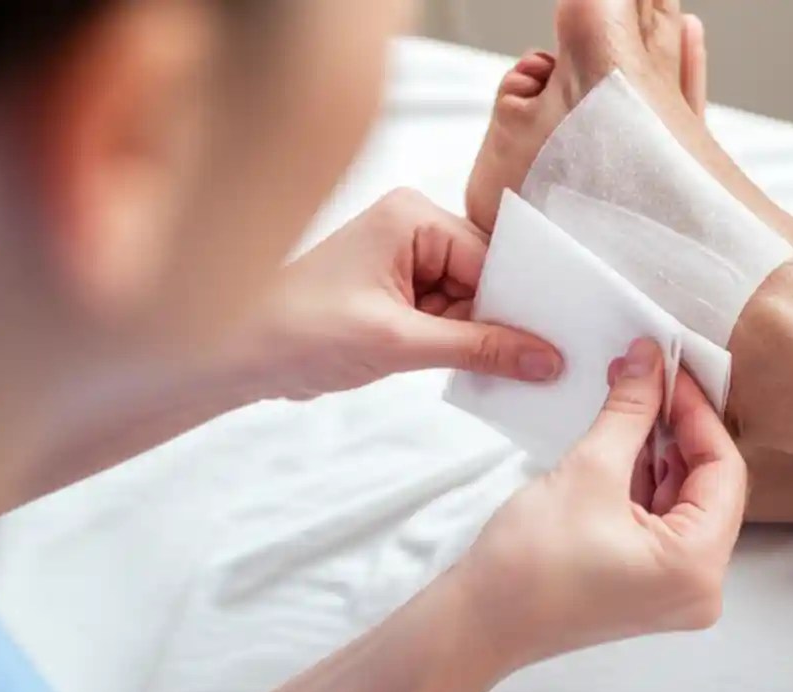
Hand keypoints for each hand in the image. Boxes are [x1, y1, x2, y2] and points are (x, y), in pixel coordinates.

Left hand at [251, 188, 562, 398]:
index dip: (520, 304)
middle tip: (543, 367)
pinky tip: (482, 371)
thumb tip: (547, 358)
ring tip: (511, 375)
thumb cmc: (301, 331)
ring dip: (481, 339)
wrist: (235, 355)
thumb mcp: (399, 342)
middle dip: (501, 323)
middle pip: (485, 279)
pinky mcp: (396, 294)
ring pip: (470, 303)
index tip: (557, 343)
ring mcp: (404, 261)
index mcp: (412, 216)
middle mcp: (412, 228)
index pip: (489, 258)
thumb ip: (478, 348)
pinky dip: (460, 346)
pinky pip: (447, 317)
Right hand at [459, 338, 747, 667]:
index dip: (697, 412)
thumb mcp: (588, 470)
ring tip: (629, 400)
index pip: (724, 470)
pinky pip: (661, 520)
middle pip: (708, 485)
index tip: (670, 371)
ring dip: (657, 450)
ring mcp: (673, 590)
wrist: (478, 622)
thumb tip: (650, 362)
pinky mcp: (646, 585)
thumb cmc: (528, 564)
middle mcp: (700, 586)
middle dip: (676, 428)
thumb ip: (630, 411)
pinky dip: (643, 479)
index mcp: (698, 566)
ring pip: (682, 499)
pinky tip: (621, 440)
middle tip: (647, 377)